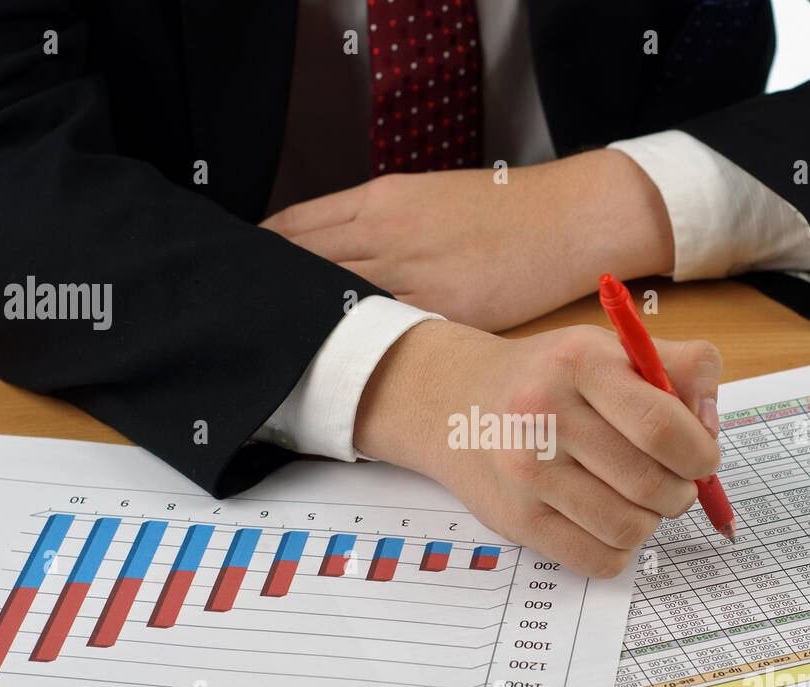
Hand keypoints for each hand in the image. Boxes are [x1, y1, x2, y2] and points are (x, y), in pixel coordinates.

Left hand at [260, 149, 674, 331]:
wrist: (573, 217)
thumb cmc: (509, 211)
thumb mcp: (432, 196)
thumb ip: (380, 221)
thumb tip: (338, 252)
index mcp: (382, 199)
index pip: (293, 227)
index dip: (257, 256)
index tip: (237, 278)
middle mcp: (387, 232)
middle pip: (299, 263)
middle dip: (264, 293)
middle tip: (237, 324)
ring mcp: (414, 272)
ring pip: (331, 299)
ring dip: (298, 325)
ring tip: (268, 352)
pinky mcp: (444, 308)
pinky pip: (381, 330)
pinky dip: (350, 345)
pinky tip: (330, 367)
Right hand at [354, 319, 721, 577]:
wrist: (457, 404)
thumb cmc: (551, 379)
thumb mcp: (611, 348)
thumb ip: (679, 369)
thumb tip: (711, 427)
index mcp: (579, 363)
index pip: (662, 425)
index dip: (700, 452)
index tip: (703, 458)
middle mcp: (544, 414)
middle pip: (651, 483)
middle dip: (682, 492)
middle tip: (674, 484)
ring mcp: (525, 472)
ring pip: (630, 528)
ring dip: (651, 522)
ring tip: (638, 500)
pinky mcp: (515, 520)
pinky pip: (599, 559)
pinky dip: (619, 549)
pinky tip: (608, 522)